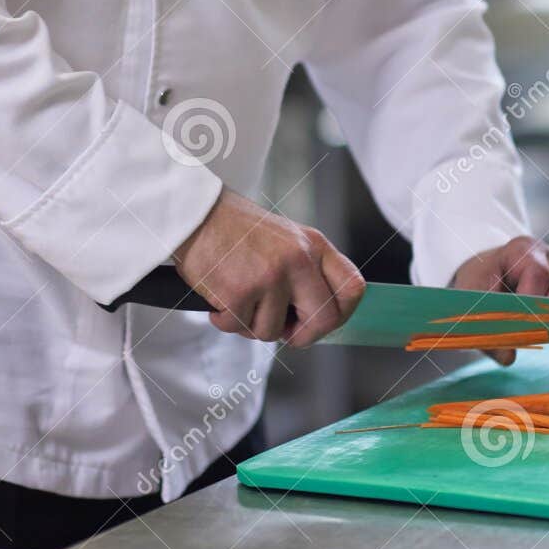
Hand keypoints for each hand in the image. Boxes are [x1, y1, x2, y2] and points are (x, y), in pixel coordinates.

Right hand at [173, 188, 364, 347]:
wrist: (195, 212)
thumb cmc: (236, 228)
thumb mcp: (285, 238)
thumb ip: (305, 270)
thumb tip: (316, 317)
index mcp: (314, 245)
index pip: (353, 288)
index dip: (341, 314)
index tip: (320, 321)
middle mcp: (298, 259)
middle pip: (324, 321)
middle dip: (301, 335)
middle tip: (283, 330)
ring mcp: (271, 276)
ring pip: (272, 331)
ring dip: (251, 324)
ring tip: (238, 298)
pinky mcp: (241, 291)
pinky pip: (238, 327)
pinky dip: (224, 320)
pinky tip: (219, 298)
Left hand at [452, 236, 548, 363]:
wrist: (486, 275)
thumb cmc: (479, 285)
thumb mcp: (471, 300)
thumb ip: (484, 326)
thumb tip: (509, 356)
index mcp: (520, 250)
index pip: (537, 272)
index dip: (534, 301)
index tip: (525, 325)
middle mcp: (548, 255)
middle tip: (544, 335)